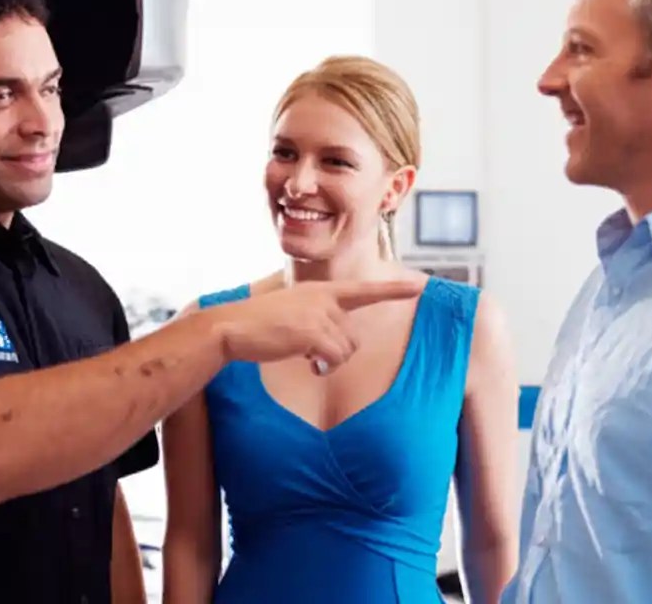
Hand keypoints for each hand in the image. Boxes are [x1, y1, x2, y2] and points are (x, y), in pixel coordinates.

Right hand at [210, 279, 423, 372]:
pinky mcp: (313, 331)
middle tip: (308, 352)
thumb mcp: (292, 311)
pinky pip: (333, 358)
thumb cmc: (258, 323)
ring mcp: (319, 314)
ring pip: (346, 350)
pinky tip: (302, 360)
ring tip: (301, 353)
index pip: (363, 290)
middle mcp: (324, 298)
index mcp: (320, 290)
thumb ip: (317, 319)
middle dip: (336, 352)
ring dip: (327, 360)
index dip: (393, 289)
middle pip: (353, 337)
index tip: (419, 286)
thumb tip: (335, 348)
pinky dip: (321, 366)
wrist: (232, 326)